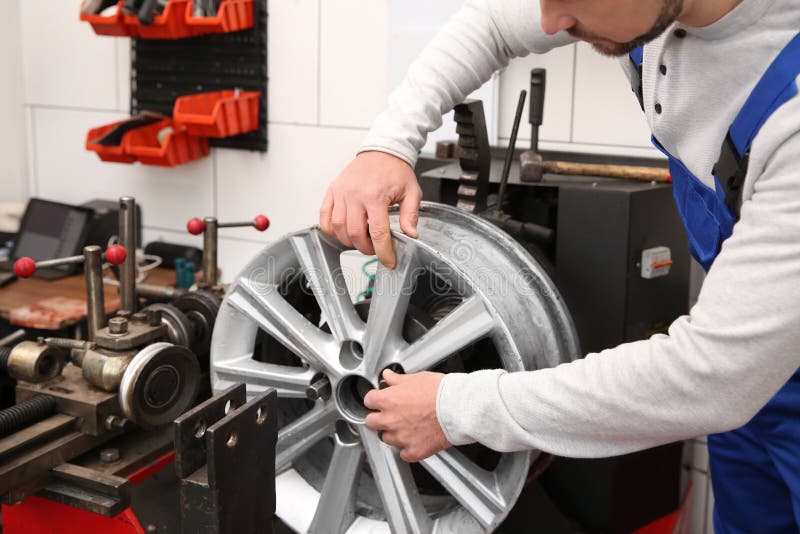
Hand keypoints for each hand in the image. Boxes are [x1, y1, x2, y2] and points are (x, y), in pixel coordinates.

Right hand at [320, 151, 421, 267]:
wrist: (382, 150)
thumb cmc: (395, 170)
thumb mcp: (412, 192)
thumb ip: (410, 215)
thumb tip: (411, 235)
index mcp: (375, 195)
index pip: (377, 233)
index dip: (383, 252)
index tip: (388, 261)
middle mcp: (355, 194)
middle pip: (354, 233)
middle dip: (366, 248)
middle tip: (375, 249)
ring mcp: (341, 192)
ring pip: (337, 228)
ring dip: (349, 240)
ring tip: (361, 239)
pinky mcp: (333, 190)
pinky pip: (324, 216)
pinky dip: (331, 229)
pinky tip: (343, 232)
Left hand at [364, 370, 450, 461]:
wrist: (458, 408)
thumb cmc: (441, 392)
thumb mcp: (417, 378)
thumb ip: (398, 380)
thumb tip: (388, 376)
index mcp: (389, 400)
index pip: (369, 400)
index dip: (376, 399)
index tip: (380, 400)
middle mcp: (391, 420)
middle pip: (371, 422)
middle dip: (379, 418)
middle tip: (391, 414)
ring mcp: (401, 438)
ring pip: (387, 439)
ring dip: (393, 433)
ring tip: (408, 426)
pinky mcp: (413, 451)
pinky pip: (403, 453)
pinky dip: (408, 448)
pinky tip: (416, 439)